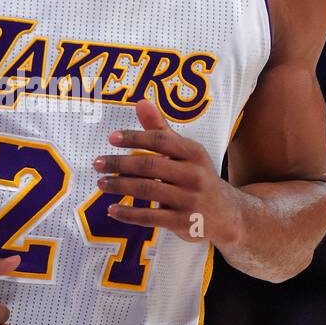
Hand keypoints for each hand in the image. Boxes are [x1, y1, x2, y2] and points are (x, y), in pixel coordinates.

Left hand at [93, 99, 243, 247]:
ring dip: (120, 186)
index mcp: (193, 153)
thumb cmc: (198, 178)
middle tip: (97, 163)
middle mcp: (193, 174)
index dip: (135, 137)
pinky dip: (128, 213)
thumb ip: (162, 130)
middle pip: (150, 165)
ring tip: (101, 183)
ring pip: (147, 190)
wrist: (229, 216)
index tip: (112, 137)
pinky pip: (150, 217)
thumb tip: (141, 103)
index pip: (161, 140)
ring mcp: (189, 199)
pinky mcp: (183, 222)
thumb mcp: (187, 153)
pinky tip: (112, 209)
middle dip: (120, 164)